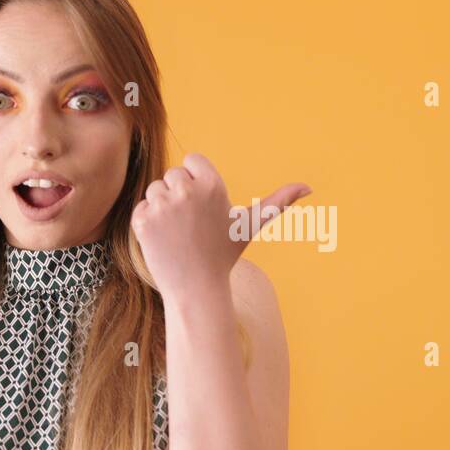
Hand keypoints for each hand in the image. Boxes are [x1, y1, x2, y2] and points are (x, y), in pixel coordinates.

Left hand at [130, 153, 309, 302]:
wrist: (196, 288)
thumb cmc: (224, 255)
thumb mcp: (251, 225)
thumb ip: (279, 201)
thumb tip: (309, 188)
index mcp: (213, 184)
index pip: (191, 161)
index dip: (194, 182)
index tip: (203, 207)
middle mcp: (187, 190)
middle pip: (171, 175)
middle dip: (178, 196)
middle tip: (191, 225)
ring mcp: (163, 205)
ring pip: (154, 190)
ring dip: (161, 209)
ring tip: (178, 233)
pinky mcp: (143, 220)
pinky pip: (140, 208)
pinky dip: (147, 224)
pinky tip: (163, 240)